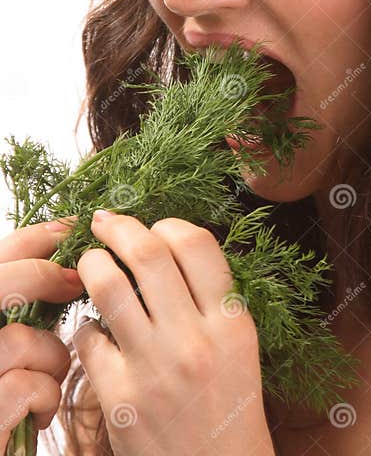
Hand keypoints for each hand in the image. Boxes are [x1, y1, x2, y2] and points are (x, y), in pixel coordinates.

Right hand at [0, 216, 82, 451]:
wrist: (7, 452)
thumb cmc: (13, 393)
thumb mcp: (15, 338)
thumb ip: (27, 298)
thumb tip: (71, 249)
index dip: (35, 237)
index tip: (71, 227)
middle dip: (40, 276)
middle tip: (72, 282)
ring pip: (18, 340)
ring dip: (48, 358)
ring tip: (49, 378)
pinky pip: (24, 386)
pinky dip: (44, 396)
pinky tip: (40, 411)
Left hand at [72, 211, 274, 455]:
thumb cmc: (230, 404)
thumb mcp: (240, 343)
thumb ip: (213, 296)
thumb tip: (171, 245)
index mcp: (230, 321)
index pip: (195, 243)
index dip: (168, 224)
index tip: (155, 227)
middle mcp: (194, 339)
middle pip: (148, 253)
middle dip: (120, 227)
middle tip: (105, 221)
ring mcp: (153, 369)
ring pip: (108, 287)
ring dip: (93, 263)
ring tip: (91, 261)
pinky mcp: (119, 399)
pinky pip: (88, 338)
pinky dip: (86, 324)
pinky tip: (95, 328)